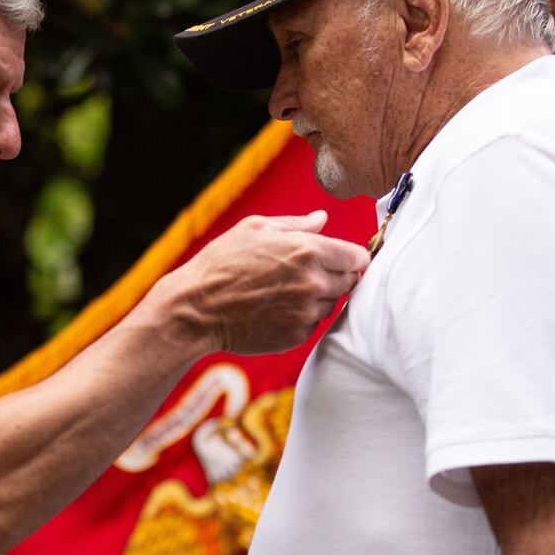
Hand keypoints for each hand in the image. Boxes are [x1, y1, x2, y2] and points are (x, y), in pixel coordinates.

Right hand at [168, 211, 368, 355]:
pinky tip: (275, 308)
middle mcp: (313, 283)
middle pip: (350, 282)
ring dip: (318, 297)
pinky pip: (313, 324)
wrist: (196, 309)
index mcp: (308, 250)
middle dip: (335, 276)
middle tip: (303, 273)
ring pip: (332, 304)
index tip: (339, 258)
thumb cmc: (221, 263)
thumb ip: (296, 224)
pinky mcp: (297, 336)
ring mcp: (306, 313)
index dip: (350, 256)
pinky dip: (301, 317)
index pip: (357, 257)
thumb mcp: (254, 228)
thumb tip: (322, 218)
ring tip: (284, 291)